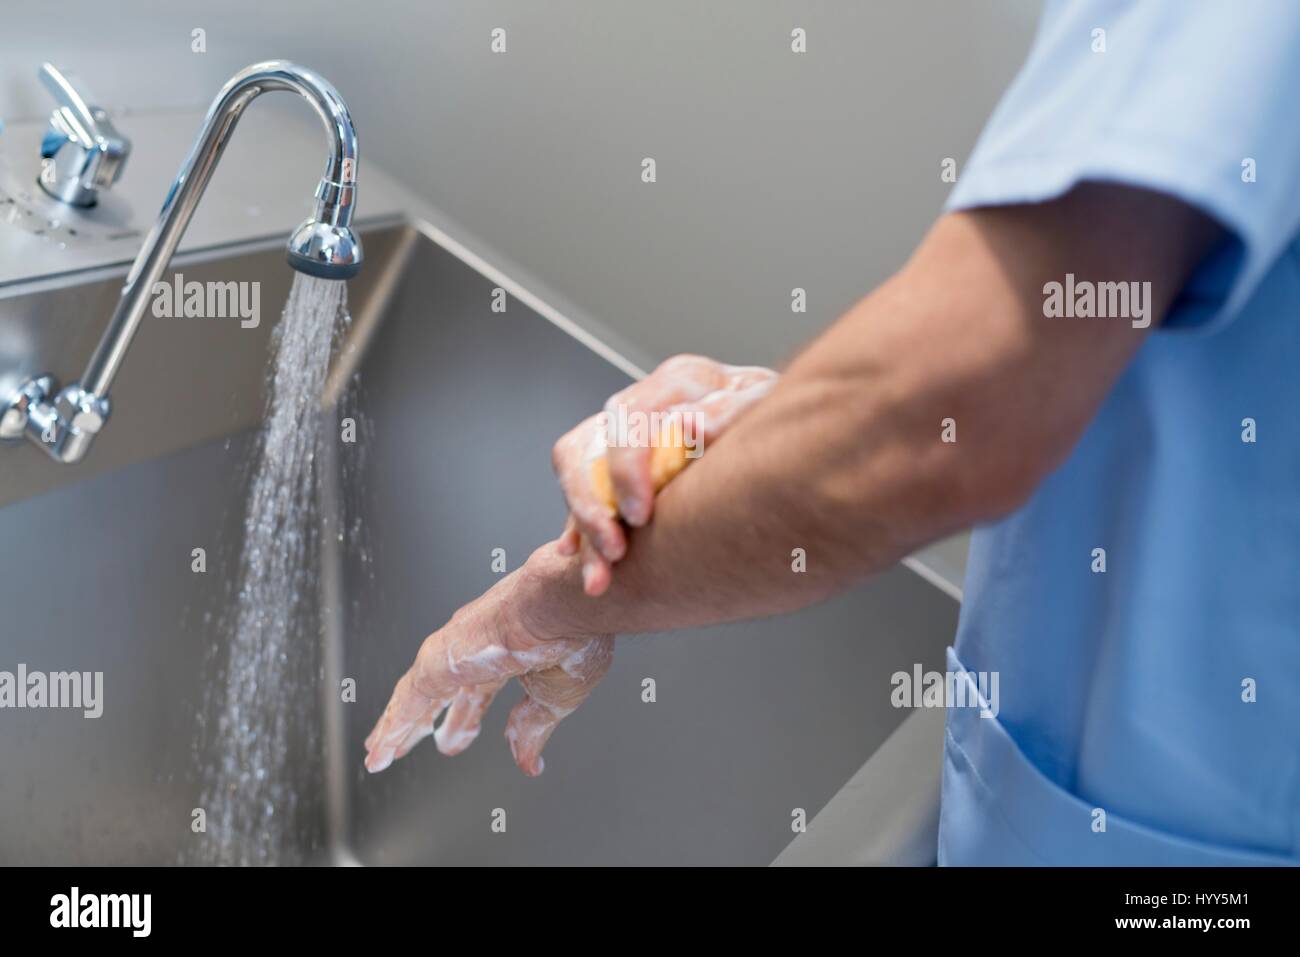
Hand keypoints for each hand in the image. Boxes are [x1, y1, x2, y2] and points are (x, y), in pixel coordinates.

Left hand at [364, 569, 611, 776]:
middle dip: (422, 720)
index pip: (478, 691)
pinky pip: (408, 698)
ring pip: (415, 694)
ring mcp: (456, 650)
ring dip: (397, 725)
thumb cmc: (574, 636)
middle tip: (404, 743)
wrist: (566, 604)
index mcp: (509, 654)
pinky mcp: (441, 658)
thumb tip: (529, 761)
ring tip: (378, 754)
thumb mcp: (555, 699)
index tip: (455, 740)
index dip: (465, 718)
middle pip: (439, 692)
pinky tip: (381, 748)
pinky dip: (394, 725)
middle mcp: (477, 648)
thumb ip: (533, 729)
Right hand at [551, 354, 776, 595]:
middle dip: (592, 506)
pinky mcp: (615, 464)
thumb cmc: (773, 421)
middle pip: (587, 447)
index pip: (630, 419)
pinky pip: (581, 495)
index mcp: (680, 381)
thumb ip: (732, 411)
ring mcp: (623, 432)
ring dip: (582, 526)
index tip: (638, 516)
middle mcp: (644, 402)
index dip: (625, 469)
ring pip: (574, 472)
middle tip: (616, 552)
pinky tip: (590, 566)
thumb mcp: (765, 409)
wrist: (782, 438)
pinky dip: (580, 532)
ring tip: (600, 578)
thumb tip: (690, 426)